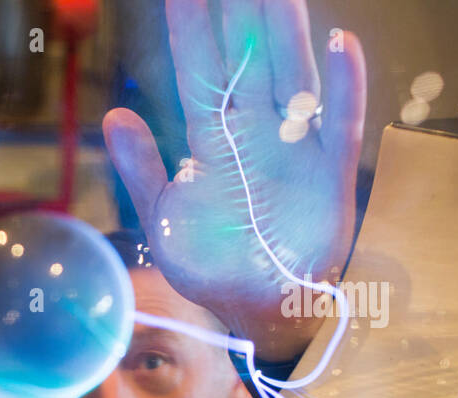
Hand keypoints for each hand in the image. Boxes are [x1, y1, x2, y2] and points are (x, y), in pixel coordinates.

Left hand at [103, 0, 365, 360]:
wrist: (257, 308)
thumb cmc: (212, 262)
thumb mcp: (165, 216)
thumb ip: (143, 166)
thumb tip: (116, 115)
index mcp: (214, 140)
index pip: (200, 71)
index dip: (191, 29)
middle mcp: (256, 132)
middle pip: (248, 60)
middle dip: (240, 13)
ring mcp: (296, 149)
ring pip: (292, 76)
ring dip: (286, 32)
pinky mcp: (331, 176)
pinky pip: (339, 125)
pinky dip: (342, 87)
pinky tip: (338, 44)